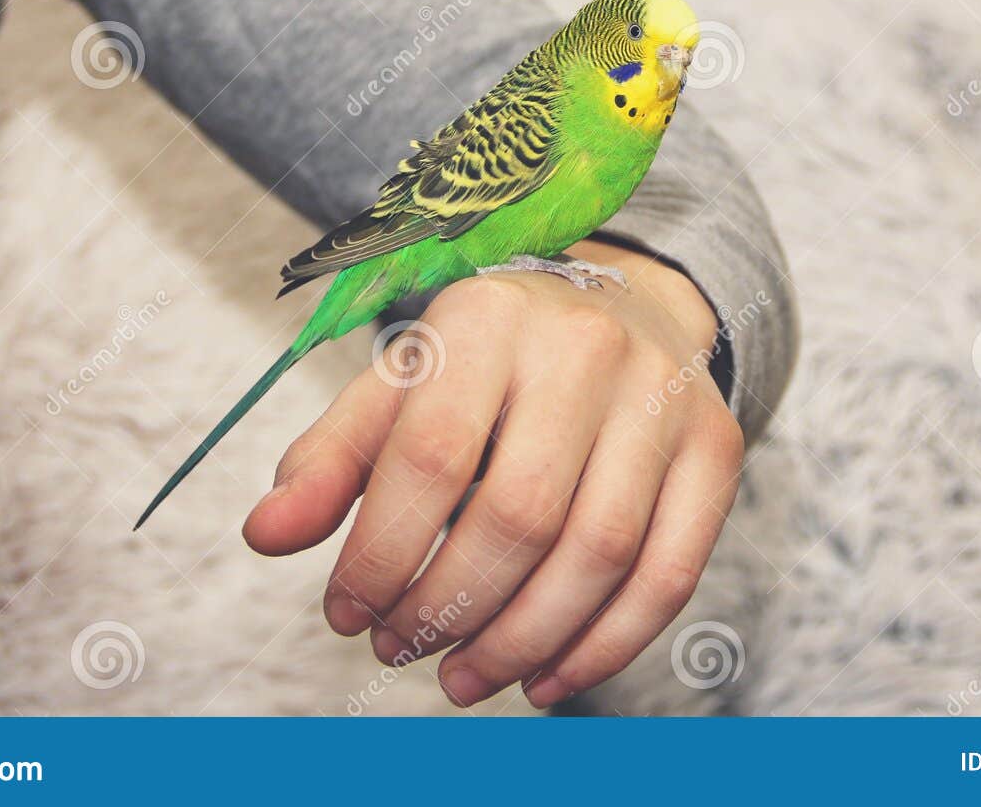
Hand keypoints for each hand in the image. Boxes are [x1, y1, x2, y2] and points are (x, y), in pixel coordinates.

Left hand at [241, 240, 742, 708]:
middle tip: (402, 649)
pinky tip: (546, 678)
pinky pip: (670, 573)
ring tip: (463, 676)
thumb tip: (264, 535)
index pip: (431, 457)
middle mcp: (585, 347)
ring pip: (599, 553)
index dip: (381, 554)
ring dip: (521, 641)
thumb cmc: (493, 358)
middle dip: (449, 606)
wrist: (627, 302)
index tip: (346, 613)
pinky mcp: (715, 447)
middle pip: (519, 515)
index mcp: (488, 317)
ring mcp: (662, 397)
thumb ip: (332, 457)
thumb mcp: (403, 382)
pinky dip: (605, 647)